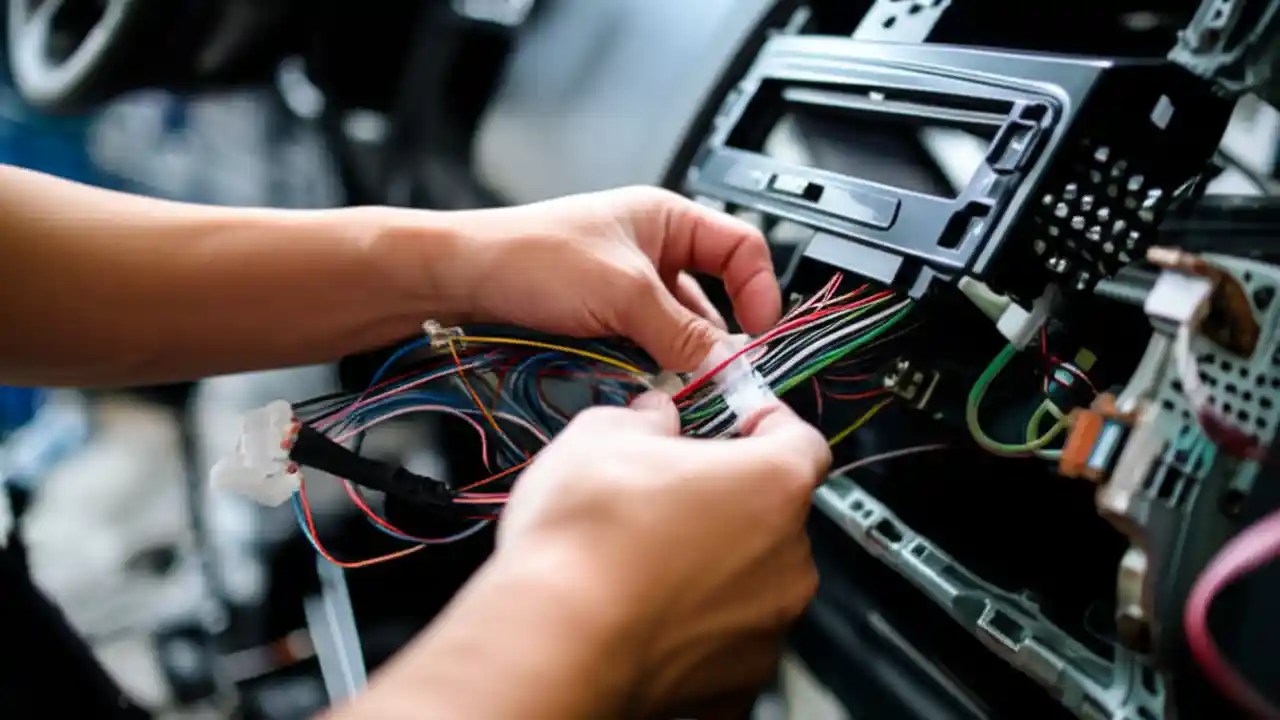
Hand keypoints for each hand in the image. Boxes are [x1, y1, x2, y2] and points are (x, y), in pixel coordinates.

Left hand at [443, 186, 778, 370]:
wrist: (461, 279)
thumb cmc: (531, 256)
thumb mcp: (622, 294)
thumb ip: (682, 332)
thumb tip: (729, 366)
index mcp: (668, 218)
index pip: (742, 249)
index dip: (759, 289)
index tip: (759, 334)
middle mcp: (653, 249)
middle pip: (711, 299)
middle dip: (711, 338)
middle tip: (715, 376)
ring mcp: (627, 285)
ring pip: (676, 330)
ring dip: (675, 356)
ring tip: (669, 379)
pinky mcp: (604, 317)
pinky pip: (644, 346)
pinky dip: (646, 364)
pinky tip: (638, 379)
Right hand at [497, 391, 830, 716]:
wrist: (552, 644)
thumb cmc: (583, 535)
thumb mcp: (600, 436)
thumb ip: (645, 419)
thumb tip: (654, 418)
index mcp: (774, 485)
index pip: (802, 441)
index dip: (769, 426)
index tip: (741, 422)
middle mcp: (789, 558)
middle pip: (776, 516)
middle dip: (732, 502)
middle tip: (670, 497)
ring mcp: (770, 627)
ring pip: (754, 581)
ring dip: (717, 567)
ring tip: (648, 564)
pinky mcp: (740, 682)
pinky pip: (727, 638)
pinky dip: (698, 625)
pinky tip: (646, 614)